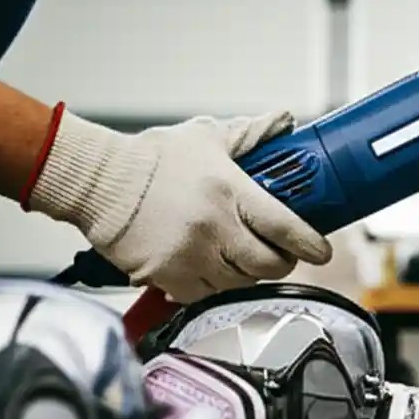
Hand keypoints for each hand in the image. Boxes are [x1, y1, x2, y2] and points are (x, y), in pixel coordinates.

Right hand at [27, 110, 332, 302]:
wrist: (97, 181)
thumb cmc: (151, 158)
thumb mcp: (207, 137)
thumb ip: (251, 134)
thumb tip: (285, 121)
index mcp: (230, 192)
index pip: (285, 228)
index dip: (310, 244)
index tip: (322, 251)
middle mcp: (214, 229)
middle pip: (268, 265)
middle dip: (280, 262)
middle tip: (280, 254)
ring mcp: (190, 257)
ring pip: (239, 284)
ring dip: (246, 275)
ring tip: (240, 257)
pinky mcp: (166, 277)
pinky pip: (204, 296)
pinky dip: (212, 287)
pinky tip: (210, 269)